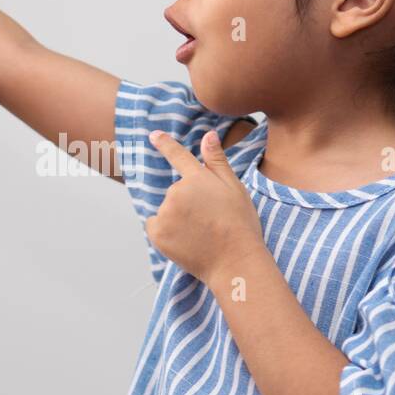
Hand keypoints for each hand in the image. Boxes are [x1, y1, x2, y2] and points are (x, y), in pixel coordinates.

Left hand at [144, 129, 266, 285]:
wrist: (235, 261)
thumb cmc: (240, 225)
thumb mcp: (235, 188)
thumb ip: (217, 161)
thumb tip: (208, 135)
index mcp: (198, 178)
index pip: (178, 156)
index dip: (165, 143)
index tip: (153, 134)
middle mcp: (177, 191)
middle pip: (176, 193)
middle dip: (189, 204)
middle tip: (210, 221)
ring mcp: (166, 212)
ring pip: (167, 211)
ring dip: (178, 220)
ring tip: (200, 234)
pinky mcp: (157, 233)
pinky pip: (156, 227)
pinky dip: (166, 234)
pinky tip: (185, 241)